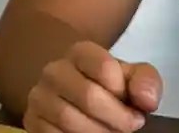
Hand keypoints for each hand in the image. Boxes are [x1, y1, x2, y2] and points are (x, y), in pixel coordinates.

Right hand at [23, 40, 162, 132]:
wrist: (71, 92)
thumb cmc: (107, 86)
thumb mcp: (130, 76)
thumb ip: (145, 81)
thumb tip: (148, 101)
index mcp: (80, 52)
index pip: (105, 67)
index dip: (124, 92)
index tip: (138, 109)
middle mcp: (54, 71)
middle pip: (89, 97)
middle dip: (116, 118)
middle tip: (130, 128)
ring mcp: (39, 97)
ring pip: (69, 120)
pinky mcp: (31, 122)